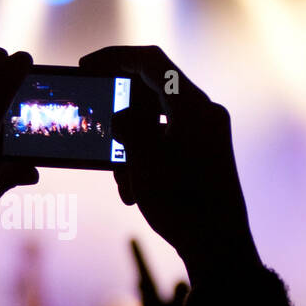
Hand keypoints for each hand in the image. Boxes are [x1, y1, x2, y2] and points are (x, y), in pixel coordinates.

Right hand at [79, 46, 260, 279]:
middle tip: (102, 139)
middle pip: (151, 94)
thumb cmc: (184, 204)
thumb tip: (121, 114)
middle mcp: (204, 113)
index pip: (150, 61)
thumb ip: (128, 125)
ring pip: (155, 123)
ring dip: (130, 147)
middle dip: (121, 117)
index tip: (86, 65)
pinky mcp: (204, 154)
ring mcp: (207, 134)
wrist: (219, 248)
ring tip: (124, 183)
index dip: (114, 57)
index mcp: (193, 106)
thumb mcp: (143, 160)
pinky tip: (135, 190)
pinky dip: (146, 158)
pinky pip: (167, 142)